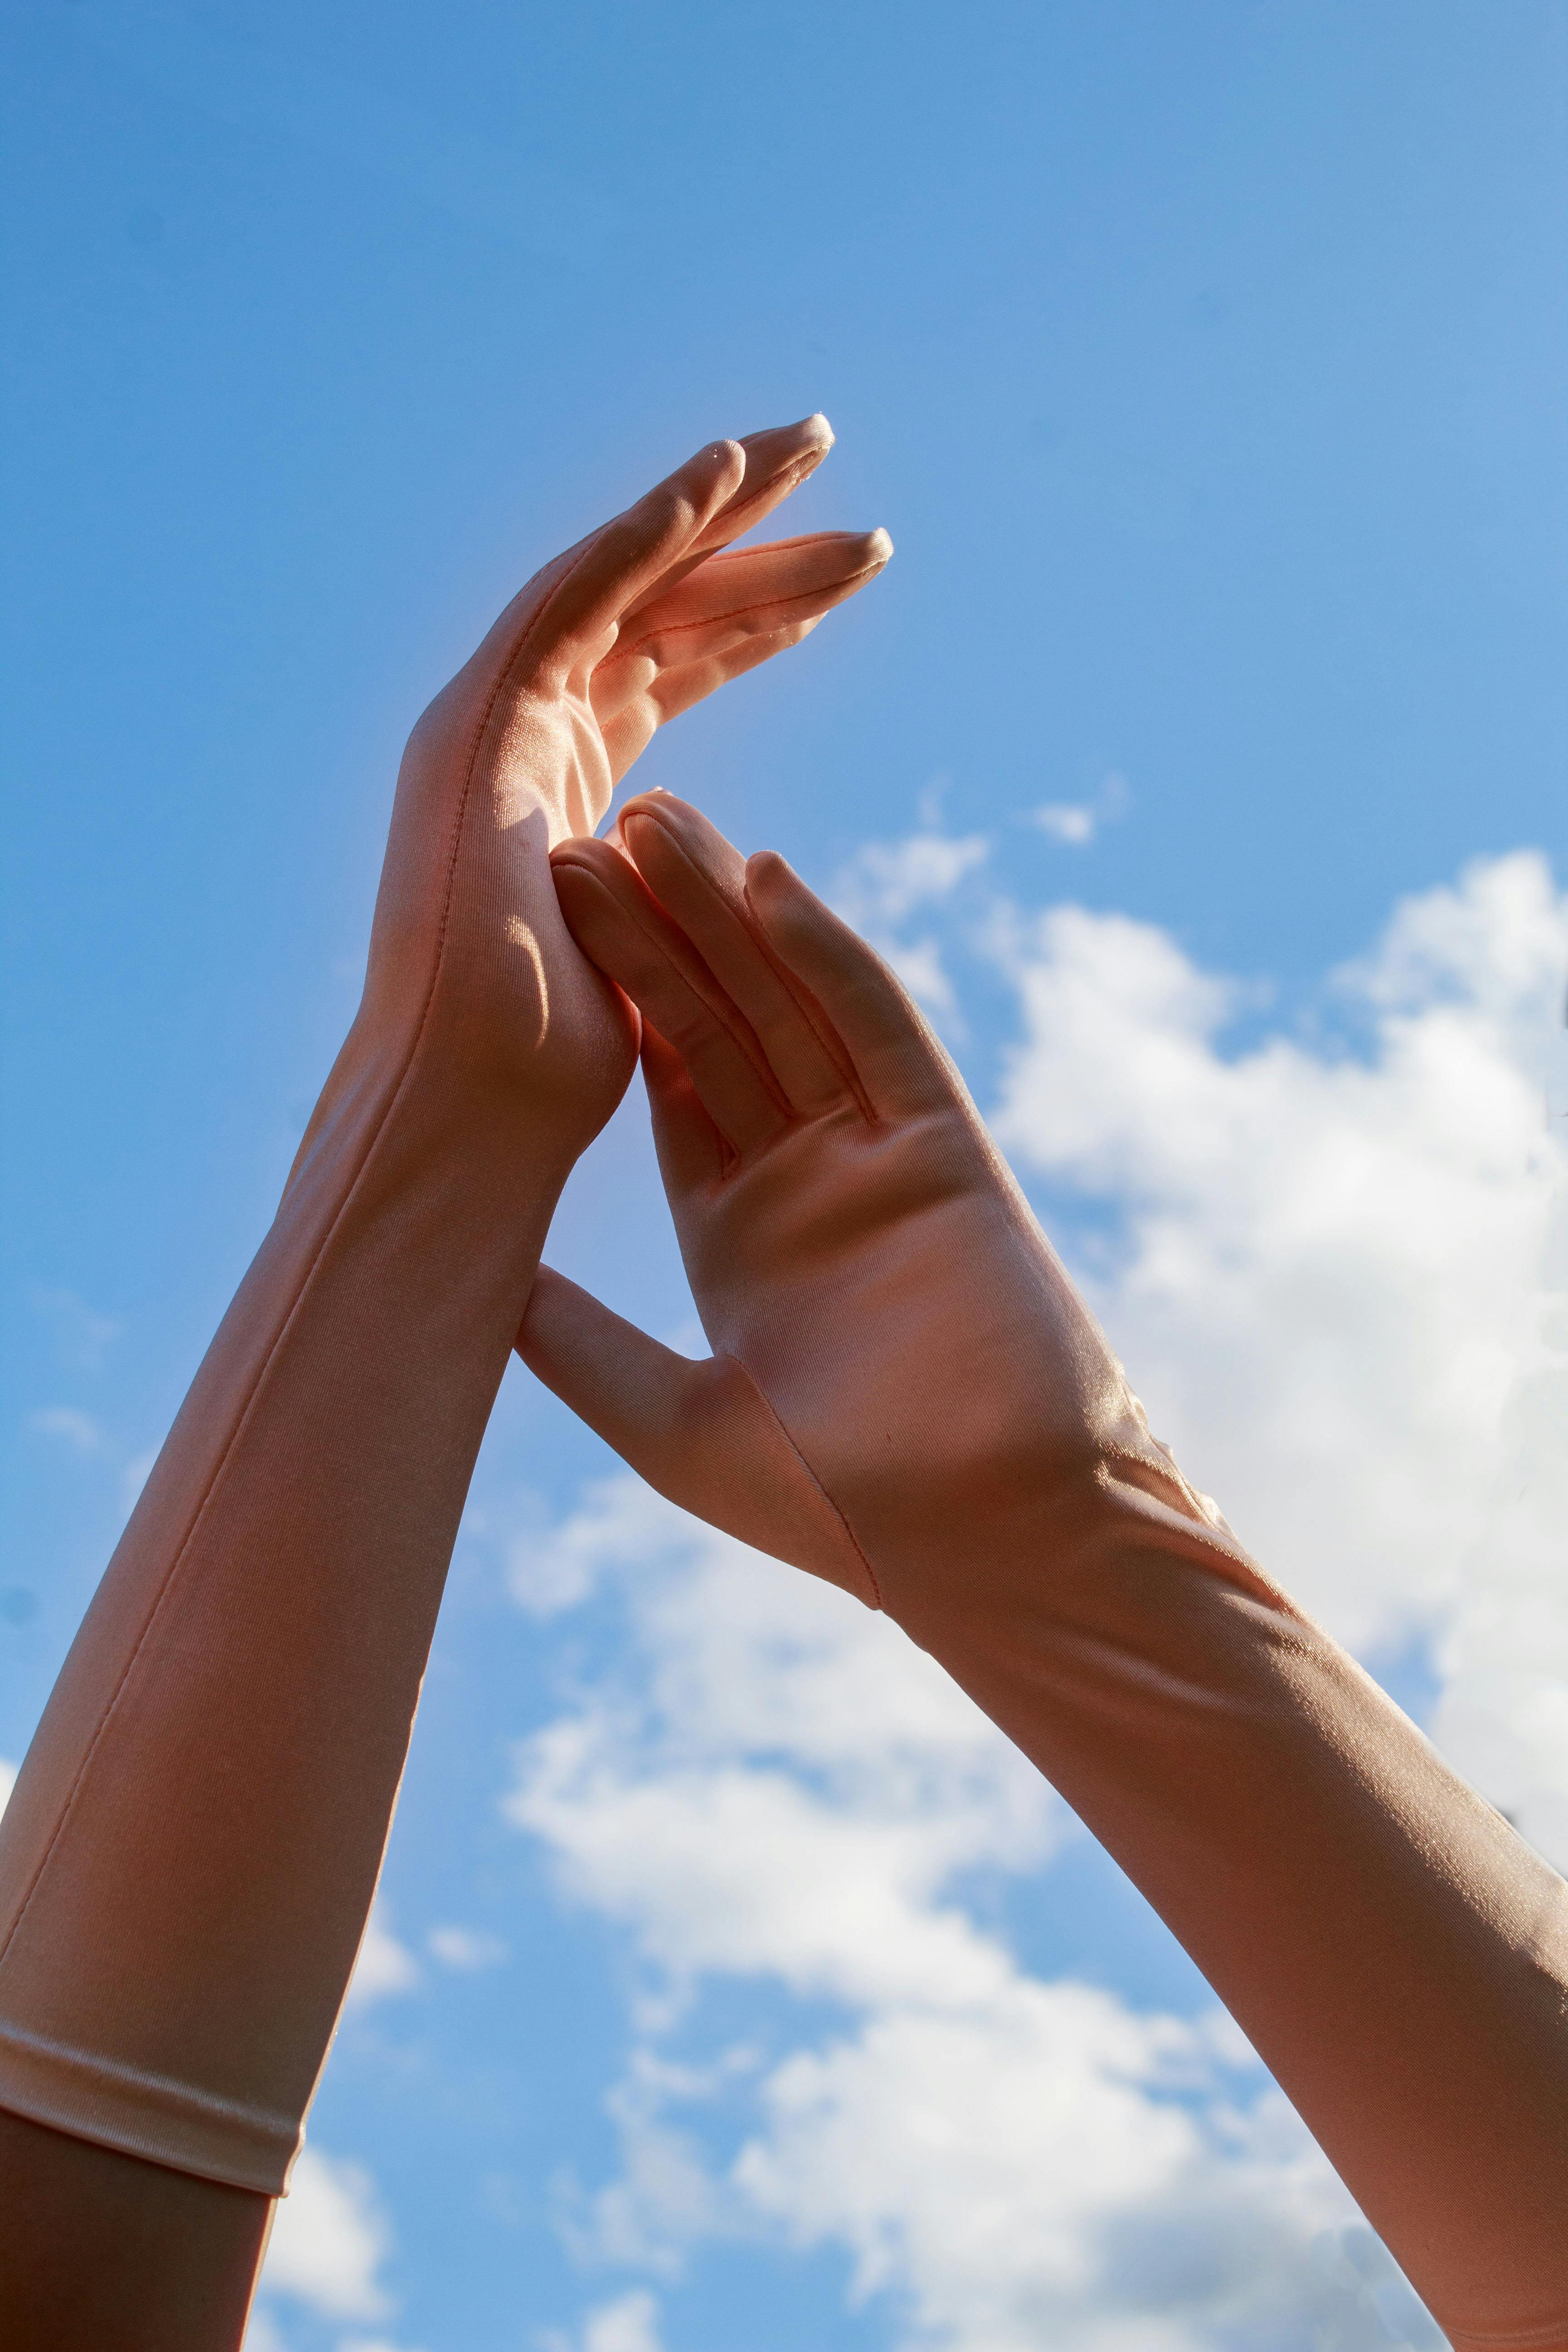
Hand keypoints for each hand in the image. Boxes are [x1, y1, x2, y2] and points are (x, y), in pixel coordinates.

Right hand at [307, 425, 891, 1176]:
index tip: (844, 581)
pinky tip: (727, 471)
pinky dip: (650, 527)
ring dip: (727, 511)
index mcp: (559, 780)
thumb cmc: (550, 1062)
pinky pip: (580, 592)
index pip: (670, 668)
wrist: (473, 1097)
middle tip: (845, 474)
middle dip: (757, 542)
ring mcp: (495, 716)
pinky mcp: (487, 717)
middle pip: (658, 607)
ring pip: (629, 579)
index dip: (756, 616)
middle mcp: (522, 729)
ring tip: (816, 443)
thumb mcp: (644, 942)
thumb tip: (723, 872)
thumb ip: (667, 881)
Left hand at [518, 792, 1226, 1636]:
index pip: (670, 1087)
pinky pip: (879, 1033)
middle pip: (720, 1027)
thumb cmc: (837, 1513)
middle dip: (655, 934)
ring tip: (656, 818)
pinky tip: (769, 884)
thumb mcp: (669, 1421)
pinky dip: (827, 954)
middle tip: (583, 837)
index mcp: (739, 1240)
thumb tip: (480, 1289)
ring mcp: (877, 1159)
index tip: (546, 923)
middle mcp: (805, 1184)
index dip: (611, 1003)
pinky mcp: (946, 1152)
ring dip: (727, 916)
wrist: (981, 1542)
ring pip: (790, 1007)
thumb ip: (582, 1346)